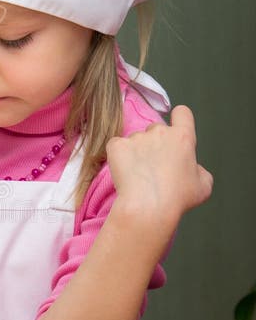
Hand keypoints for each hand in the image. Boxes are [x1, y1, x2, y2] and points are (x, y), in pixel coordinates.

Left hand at [106, 105, 212, 229]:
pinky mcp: (117, 145)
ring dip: (136, 151)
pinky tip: (124, 172)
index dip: (179, 120)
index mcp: (183, 137)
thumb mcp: (203, 186)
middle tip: (154, 166)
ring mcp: (136, 137)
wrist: (148, 207)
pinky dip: (118, 156)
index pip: (182, 113)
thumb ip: (199, 170)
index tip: (175, 132)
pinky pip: (117, 146)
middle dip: (155, 143)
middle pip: (156, 129)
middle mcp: (160, 132)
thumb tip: (192, 168)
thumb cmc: (177, 199)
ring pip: (135, 139)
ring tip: (138, 175)